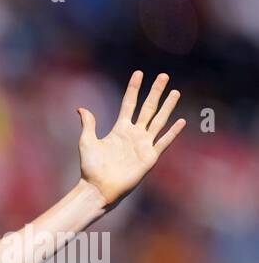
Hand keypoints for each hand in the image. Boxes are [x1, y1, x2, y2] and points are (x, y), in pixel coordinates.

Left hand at [77, 71, 185, 208]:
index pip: (129, 104)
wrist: (98, 188)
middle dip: (155, 92)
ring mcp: (143, 145)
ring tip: (175, 92)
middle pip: (147, 108)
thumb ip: (89, 124)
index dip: (133, 89)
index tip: (138, 73)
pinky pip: (163, 142)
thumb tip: (81, 108)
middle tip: (163, 75)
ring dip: (167, 106)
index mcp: (119, 129)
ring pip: (159, 121)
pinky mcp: (149, 157)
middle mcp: (134, 134)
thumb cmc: (90, 168)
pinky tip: (181, 121)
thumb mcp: (87, 142)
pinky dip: (172, 132)